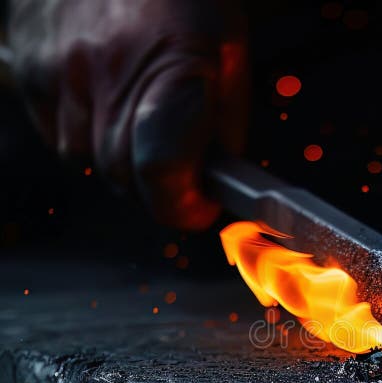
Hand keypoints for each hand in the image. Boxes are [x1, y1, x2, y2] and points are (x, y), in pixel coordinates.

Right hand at [8, 0, 248, 229]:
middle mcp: (108, 74)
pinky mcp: (29, 66)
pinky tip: (104, 99)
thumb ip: (224, 123)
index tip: (199, 205)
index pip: (163, 173)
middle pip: (126, 178)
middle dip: (156, 184)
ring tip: (138, 116)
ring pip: (86, 161)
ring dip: (117, 158)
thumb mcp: (228, 54)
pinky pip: (55, 133)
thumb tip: (215, 178)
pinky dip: (82, 132)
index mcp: (172, 71)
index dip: (184, 205)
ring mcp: (60, 70)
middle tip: (176, 161)